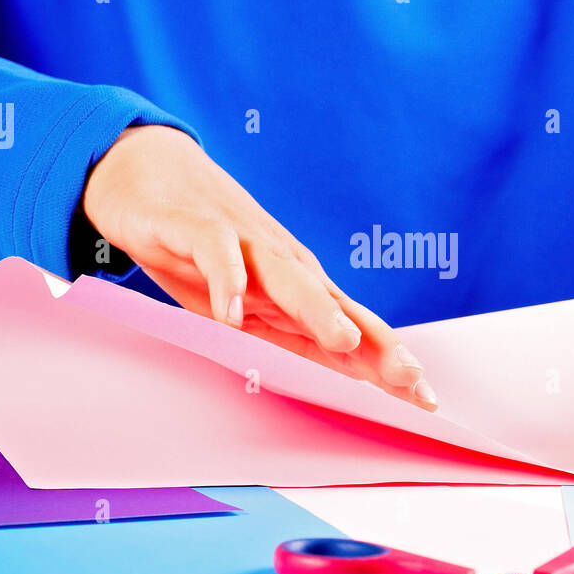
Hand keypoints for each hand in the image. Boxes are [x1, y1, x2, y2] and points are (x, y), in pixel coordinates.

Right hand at [82, 125, 436, 409]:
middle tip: (409, 377)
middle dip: (375, 342)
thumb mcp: (248, 305)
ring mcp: (243, 243)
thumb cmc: (204, 249)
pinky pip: (216, 254)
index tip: (428, 401)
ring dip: (317, 309)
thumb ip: (288, 337)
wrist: (144, 172)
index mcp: (298, 287)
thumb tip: (341, 379)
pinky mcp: (196, 227)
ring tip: (344, 341)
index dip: (389, 363)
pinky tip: (230, 315)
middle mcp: (282, 264)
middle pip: (335, 305)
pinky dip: (226, 282)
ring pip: (288, 277)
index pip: (354, 328)